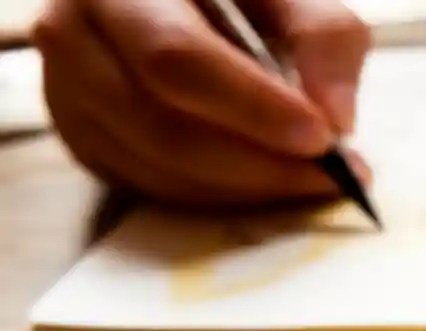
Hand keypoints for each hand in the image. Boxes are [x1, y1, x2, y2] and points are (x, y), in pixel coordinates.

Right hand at [33, 0, 372, 206]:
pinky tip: (271, 182)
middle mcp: (73, 35)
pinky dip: (224, 196)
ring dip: (249, 188)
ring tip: (316, 180)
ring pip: (159, 168)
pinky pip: (154, 188)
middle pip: (163, 126)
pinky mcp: (85, 141)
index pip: (177, 56)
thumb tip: (336, 119)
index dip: (253, 106)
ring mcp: (70, 95)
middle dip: (260, 162)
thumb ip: (323, 37)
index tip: (323, 137)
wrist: (178, 3)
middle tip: (332, 173)